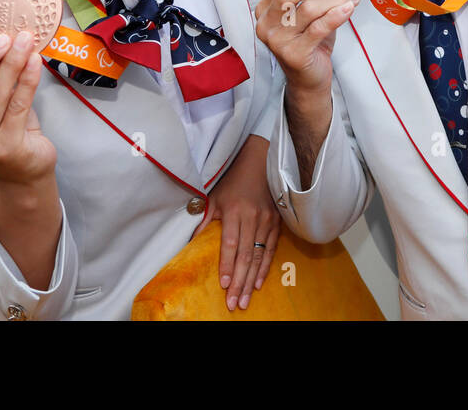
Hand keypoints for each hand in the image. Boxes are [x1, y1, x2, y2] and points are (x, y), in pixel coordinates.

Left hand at [193, 134, 279, 309]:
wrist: (260, 163)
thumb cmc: (233, 182)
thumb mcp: (214, 197)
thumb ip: (204, 220)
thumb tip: (190, 243)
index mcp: (235, 210)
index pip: (230, 243)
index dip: (227, 265)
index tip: (224, 284)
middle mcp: (253, 216)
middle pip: (246, 254)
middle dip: (239, 281)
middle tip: (234, 303)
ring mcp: (268, 220)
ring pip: (259, 255)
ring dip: (252, 279)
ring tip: (245, 299)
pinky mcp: (277, 222)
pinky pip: (271, 249)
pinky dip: (265, 267)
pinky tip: (258, 282)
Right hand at [254, 0, 358, 97]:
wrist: (309, 78)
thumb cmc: (309, 43)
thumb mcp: (307, 14)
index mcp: (265, 10)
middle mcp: (266, 25)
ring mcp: (278, 41)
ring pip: (307, 10)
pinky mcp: (294, 54)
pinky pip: (318, 29)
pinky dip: (336, 16)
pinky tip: (347, 9)